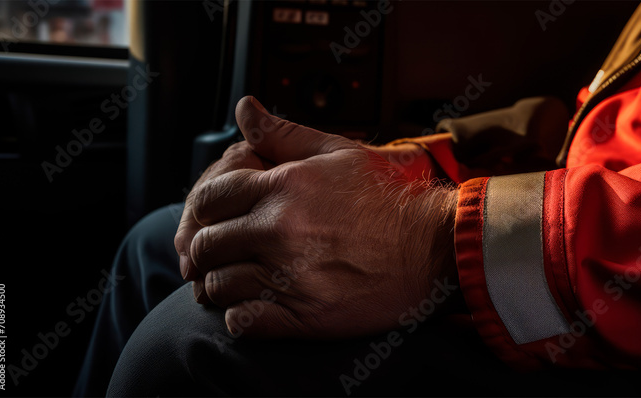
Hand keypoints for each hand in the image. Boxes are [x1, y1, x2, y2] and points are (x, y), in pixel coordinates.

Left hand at [185, 96, 458, 338]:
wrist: (434, 247)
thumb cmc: (390, 199)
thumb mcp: (339, 153)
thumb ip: (284, 133)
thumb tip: (245, 109)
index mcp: (283, 187)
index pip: (209, 199)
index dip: (206, 210)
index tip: (220, 218)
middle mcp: (280, 231)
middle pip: (207, 244)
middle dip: (211, 247)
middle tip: (229, 251)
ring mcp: (290, 276)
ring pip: (219, 285)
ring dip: (225, 282)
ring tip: (245, 278)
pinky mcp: (304, 316)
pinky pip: (242, 321)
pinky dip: (241, 315)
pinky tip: (258, 304)